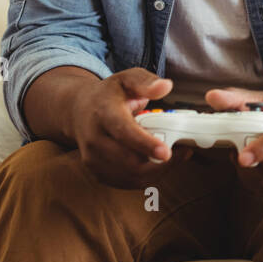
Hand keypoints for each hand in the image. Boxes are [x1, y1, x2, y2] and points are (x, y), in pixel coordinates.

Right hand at [69, 68, 183, 187]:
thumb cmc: (109, 95)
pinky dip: (148, 177)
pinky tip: (160, 165)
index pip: (123, 132)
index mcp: (103, 113)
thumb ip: (146, 81)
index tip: (166, 152)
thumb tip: (166, 86)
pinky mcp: (97, 172)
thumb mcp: (126, 79)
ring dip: (158, 171)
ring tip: (176, 157)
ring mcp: (93, 159)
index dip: (145, 144)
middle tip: (184, 151)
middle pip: (129, 161)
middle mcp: (94, 139)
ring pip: (130, 176)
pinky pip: (128, 182)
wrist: (78, 111)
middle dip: (160, 162)